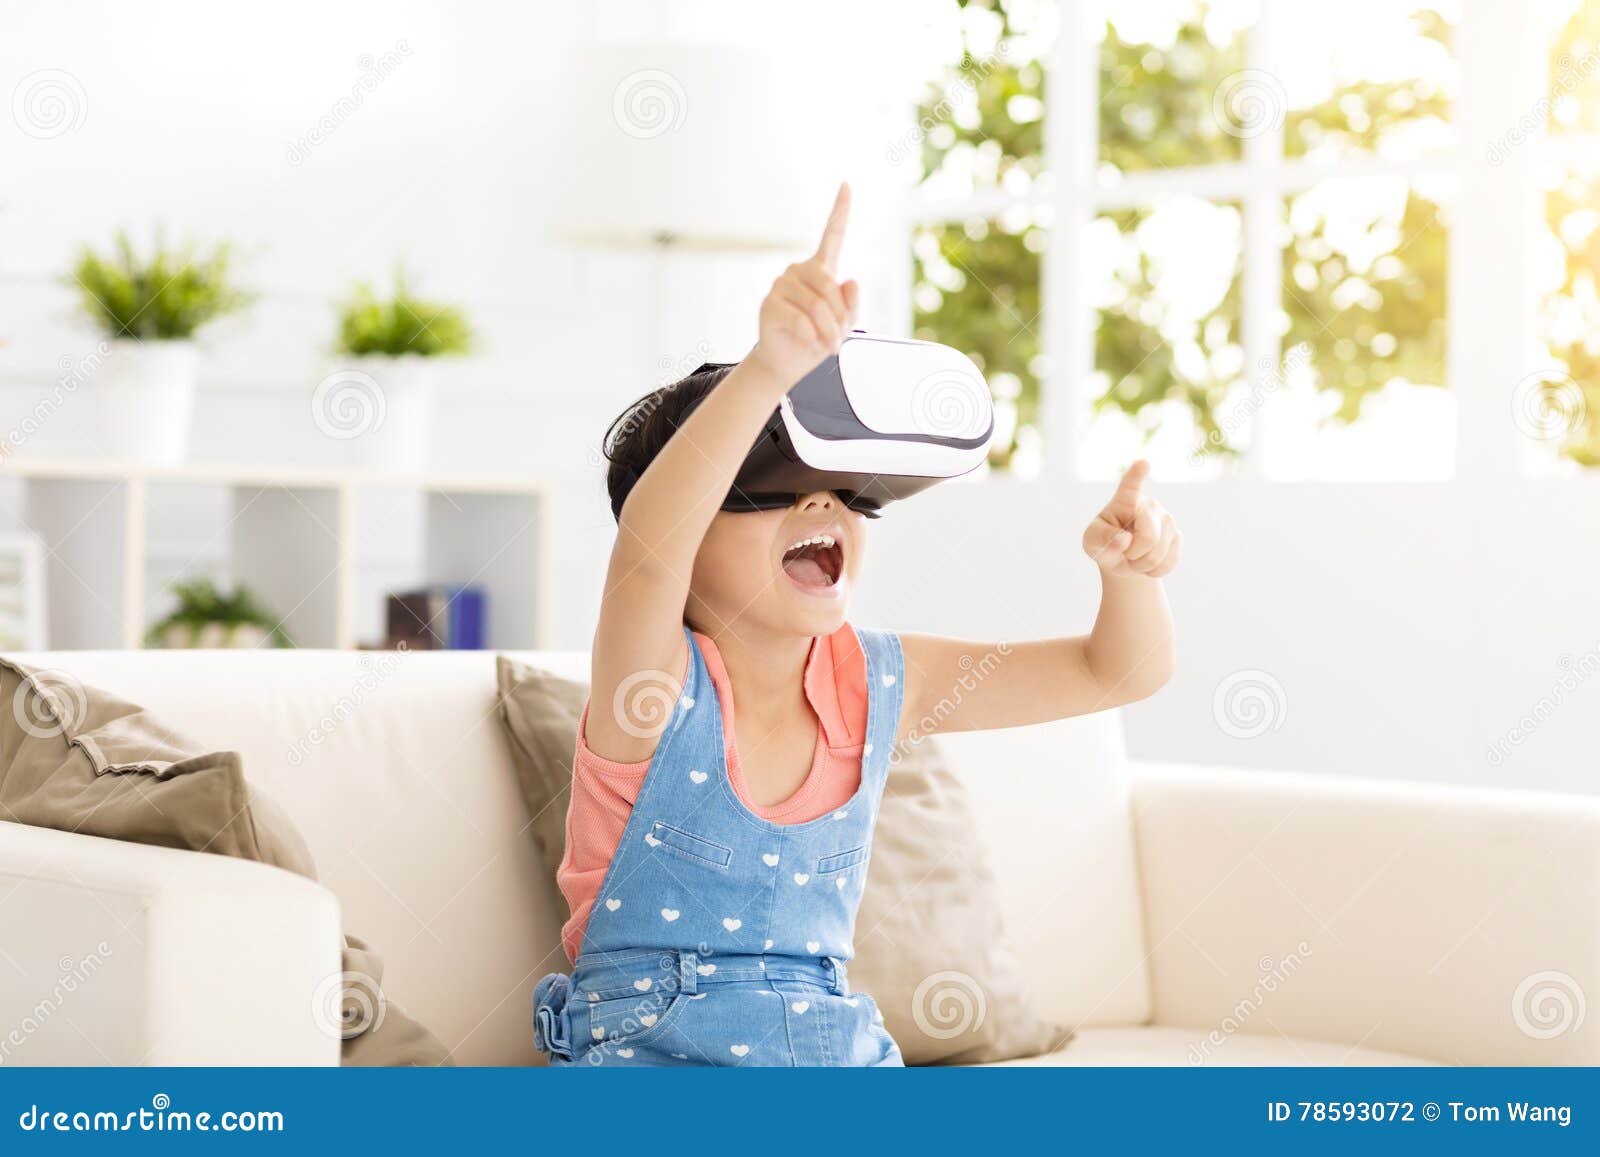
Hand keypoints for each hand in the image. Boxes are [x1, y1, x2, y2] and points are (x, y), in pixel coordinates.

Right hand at [749, 183, 859, 383]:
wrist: (787, 363)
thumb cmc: (817, 339)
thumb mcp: (843, 324)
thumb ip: (852, 304)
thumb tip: (850, 281)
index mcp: (821, 270)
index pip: (832, 235)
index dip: (840, 210)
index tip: (847, 184)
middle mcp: (799, 271)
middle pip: (830, 286)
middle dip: (840, 317)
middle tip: (839, 340)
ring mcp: (782, 284)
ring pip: (817, 306)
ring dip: (828, 331)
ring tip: (828, 345)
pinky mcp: (769, 303)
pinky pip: (800, 319)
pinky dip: (811, 336)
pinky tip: (809, 342)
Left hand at [1082, 460, 1181, 577]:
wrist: (1124, 560)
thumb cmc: (1104, 545)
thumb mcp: (1092, 543)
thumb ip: (1103, 540)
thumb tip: (1124, 540)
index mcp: (1124, 501)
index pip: (1130, 486)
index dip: (1136, 475)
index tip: (1144, 463)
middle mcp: (1149, 505)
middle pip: (1148, 536)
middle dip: (1134, 553)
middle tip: (1125, 553)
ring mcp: (1166, 519)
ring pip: (1159, 552)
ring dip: (1142, 564)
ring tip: (1134, 558)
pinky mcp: (1178, 536)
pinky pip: (1169, 562)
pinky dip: (1154, 571)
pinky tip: (1147, 564)